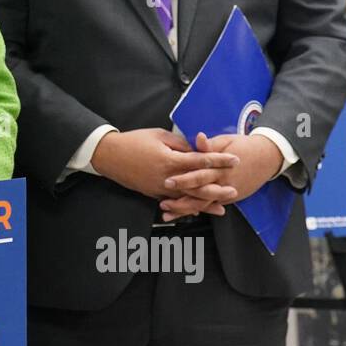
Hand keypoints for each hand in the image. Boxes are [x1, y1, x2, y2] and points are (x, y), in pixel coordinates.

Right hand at [91, 128, 239, 211]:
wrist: (110, 155)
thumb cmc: (134, 141)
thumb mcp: (159, 135)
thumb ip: (180, 144)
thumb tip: (195, 149)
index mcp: (170, 160)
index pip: (201, 160)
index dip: (219, 160)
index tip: (235, 160)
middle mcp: (167, 177)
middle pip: (198, 185)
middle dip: (218, 187)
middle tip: (235, 188)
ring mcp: (160, 188)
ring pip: (188, 198)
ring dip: (206, 202)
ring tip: (223, 205)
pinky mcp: (153, 194)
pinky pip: (175, 202)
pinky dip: (188, 206)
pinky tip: (198, 210)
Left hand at [160, 132, 283, 217]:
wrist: (268, 158)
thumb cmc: (244, 146)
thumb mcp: (226, 142)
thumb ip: (209, 145)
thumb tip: (198, 138)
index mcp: (221, 167)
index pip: (200, 175)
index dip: (183, 179)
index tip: (167, 181)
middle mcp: (224, 183)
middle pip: (200, 195)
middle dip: (180, 201)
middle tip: (163, 204)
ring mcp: (228, 193)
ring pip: (204, 205)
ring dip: (185, 210)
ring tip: (168, 213)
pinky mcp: (230, 198)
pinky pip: (211, 206)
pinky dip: (197, 210)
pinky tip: (181, 213)